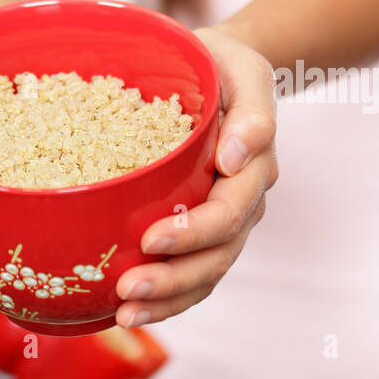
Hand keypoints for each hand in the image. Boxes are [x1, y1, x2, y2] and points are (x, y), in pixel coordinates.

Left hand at [113, 24, 278, 327]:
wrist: (219, 68)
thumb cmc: (225, 65)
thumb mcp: (246, 70)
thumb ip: (254, 111)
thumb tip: (234, 157)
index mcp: (253, 168)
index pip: (229, 212)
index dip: (193, 232)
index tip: (150, 238)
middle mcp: (242, 201)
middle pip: (217, 256)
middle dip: (175, 280)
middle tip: (128, 291)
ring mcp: (223, 219)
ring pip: (204, 274)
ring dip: (167, 299)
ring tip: (125, 313)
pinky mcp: (199, 226)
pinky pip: (189, 270)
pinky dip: (164, 295)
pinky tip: (125, 309)